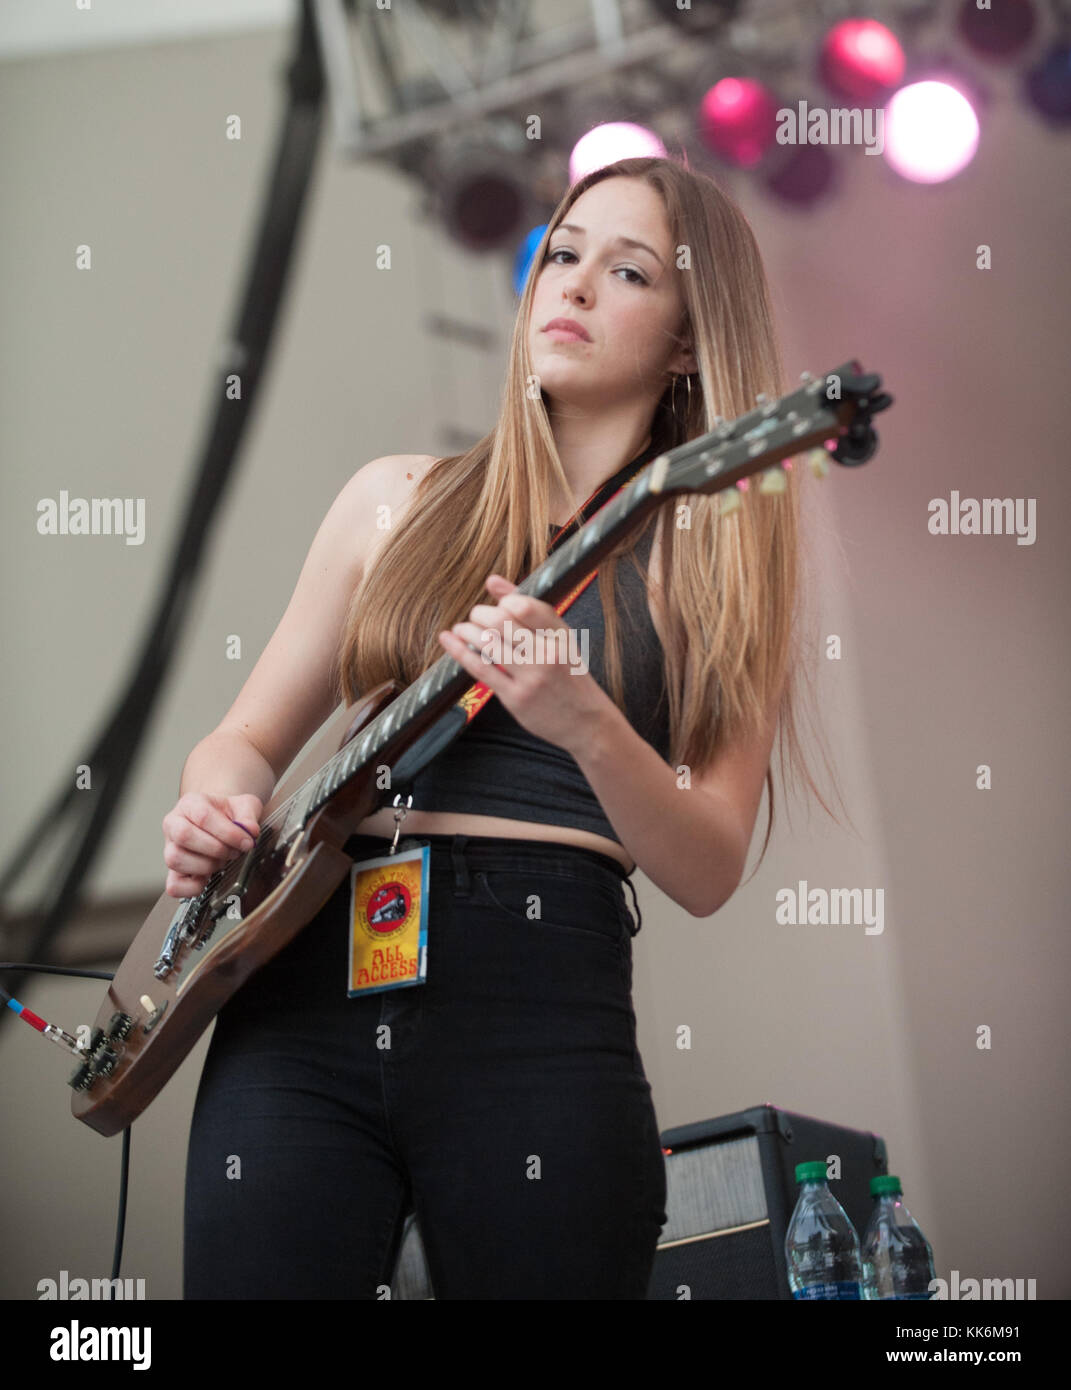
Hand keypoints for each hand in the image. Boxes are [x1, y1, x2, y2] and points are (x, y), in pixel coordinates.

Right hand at [162, 792, 262, 897]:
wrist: (221, 822)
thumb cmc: (228, 814)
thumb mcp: (244, 805)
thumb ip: (249, 815)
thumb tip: (250, 831)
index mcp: (190, 804)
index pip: (203, 816)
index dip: (228, 832)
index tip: (247, 842)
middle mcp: (174, 824)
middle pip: (184, 836)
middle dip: (217, 849)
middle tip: (234, 851)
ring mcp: (169, 849)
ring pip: (175, 859)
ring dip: (206, 865)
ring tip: (222, 861)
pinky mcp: (172, 872)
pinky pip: (174, 886)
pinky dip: (193, 888)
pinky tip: (209, 878)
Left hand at [438, 573, 612, 755]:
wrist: (586, 722)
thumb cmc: (569, 675)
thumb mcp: (559, 639)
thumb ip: (528, 608)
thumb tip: (492, 581)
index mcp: (560, 636)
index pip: (525, 605)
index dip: (504, 600)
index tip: (499, 606)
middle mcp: (547, 654)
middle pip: (501, 621)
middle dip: (479, 614)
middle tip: (475, 617)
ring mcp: (531, 678)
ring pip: (488, 644)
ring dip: (467, 631)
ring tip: (462, 630)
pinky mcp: (515, 698)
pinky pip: (481, 670)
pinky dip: (460, 652)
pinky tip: (449, 641)